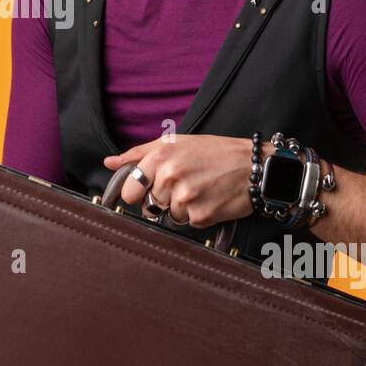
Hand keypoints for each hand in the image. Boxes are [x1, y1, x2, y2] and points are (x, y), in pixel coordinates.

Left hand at [104, 134, 264, 227]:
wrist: (255, 167)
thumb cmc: (215, 152)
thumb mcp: (176, 143)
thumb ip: (139, 153)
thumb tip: (110, 163)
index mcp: (161, 156)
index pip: (129, 190)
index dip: (138, 193)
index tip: (149, 190)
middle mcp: (170, 176)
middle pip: (149, 205)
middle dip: (163, 200)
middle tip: (185, 186)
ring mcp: (185, 197)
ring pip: (168, 215)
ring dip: (182, 208)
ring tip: (201, 190)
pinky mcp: (200, 215)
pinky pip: (188, 223)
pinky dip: (198, 214)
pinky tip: (211, 199)